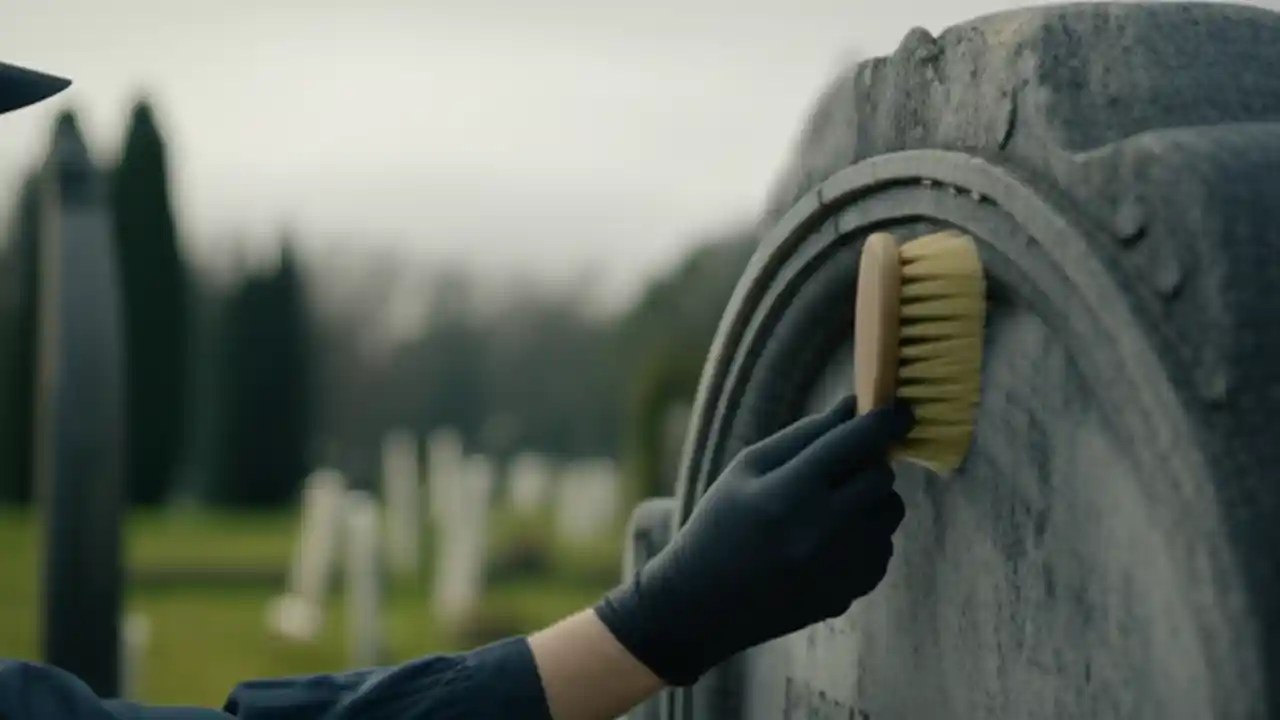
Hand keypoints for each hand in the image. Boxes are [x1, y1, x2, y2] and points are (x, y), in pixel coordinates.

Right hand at [594, 396, 912, 685]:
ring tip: (833, 505)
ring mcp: (839, 569)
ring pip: (890, 512)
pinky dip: (866, 536)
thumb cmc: (721, 524)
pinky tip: (828, 541)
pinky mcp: (848, 595)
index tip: (899, 410)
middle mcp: (822, 531)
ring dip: (871, 499)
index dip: (886, 419)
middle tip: (842, 465)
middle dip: (868, 462)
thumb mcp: (748, 468)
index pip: (857, 441)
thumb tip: (855, 405)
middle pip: (881, 476)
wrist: (703, 605)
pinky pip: (883, 548)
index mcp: (790, 492)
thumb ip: (805, 434)